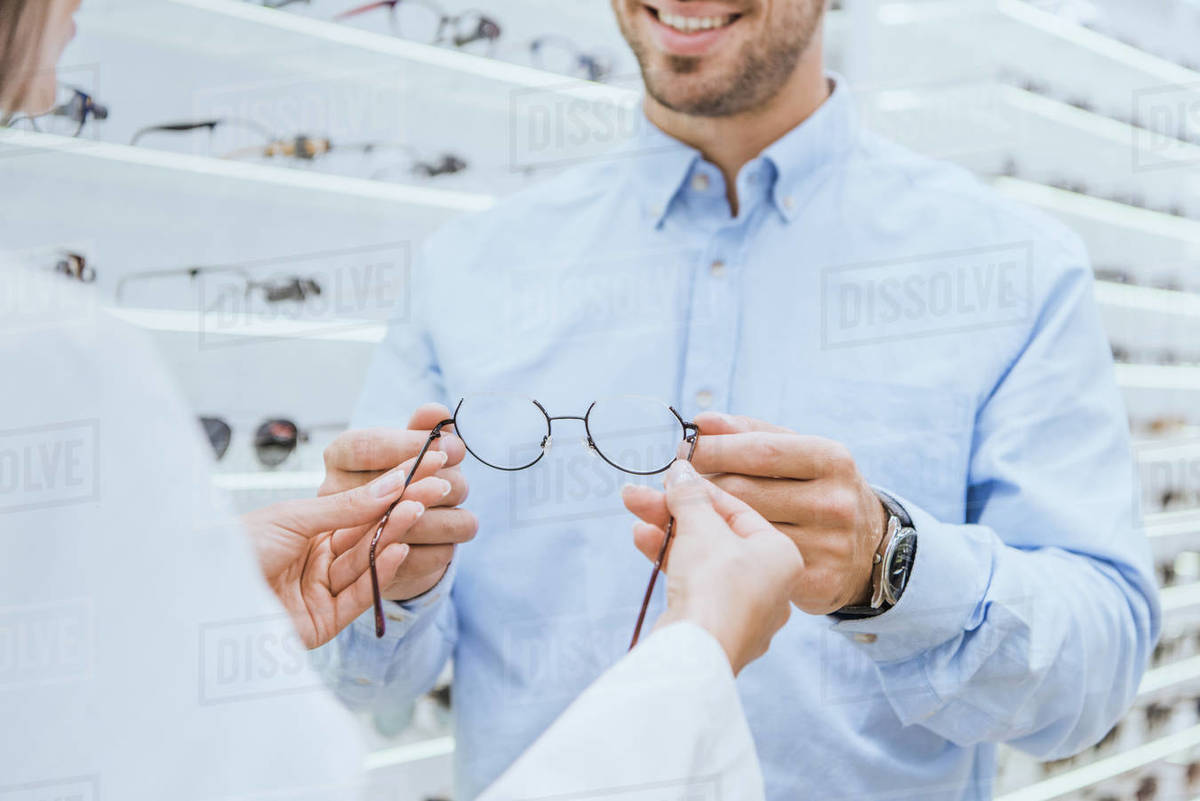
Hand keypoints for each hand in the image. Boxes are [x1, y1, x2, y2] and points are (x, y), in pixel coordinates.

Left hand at [242, 455, 452, 647]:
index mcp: (306, 533)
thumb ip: (347, 507)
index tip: (428, 466)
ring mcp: (320, 593)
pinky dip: (380, 572)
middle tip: (437, 487)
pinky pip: (359, 595)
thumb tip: (392, 483)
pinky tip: (399, 547)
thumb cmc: (234, 549)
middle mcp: (316, 563)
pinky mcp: (323, 624)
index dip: (394, 488)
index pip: (361, 509)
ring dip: (395, 534)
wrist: (198, 597)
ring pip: (368, 562)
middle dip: (403, 509)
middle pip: (369, 535)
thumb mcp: (292, 518)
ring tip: (419, 507)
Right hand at [319, 404, 476, 601]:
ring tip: (464, 518)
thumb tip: (438, 413)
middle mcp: (331, 494)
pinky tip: (450, 539)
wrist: (392, 534)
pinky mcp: (371, 571)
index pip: (368, 446)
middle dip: (437, 486)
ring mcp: (343, 535)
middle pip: (391, 489)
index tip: (451, 449)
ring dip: (447, 521)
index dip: (413, 447)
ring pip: (409, 527)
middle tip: (459, 485)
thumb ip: (423, 430)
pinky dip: (444, 547)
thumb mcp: (412, 450)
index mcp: (338, 456)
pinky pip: (421, 557)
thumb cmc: (405, 482)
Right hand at [622, 461, 802, 673]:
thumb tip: (681, 472)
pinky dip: (670, 562)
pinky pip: (694, 585)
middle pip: (716, 536)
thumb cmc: (714, 584)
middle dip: (673, 512)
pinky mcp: (716, 629)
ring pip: (702, 561)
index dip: (700, 490)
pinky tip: (642, 540)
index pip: (738, 511)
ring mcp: (743, 612)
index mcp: (782, 556)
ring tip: (633, 514)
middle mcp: (770, 585)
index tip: (672, 476)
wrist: (698, 651)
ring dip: (666, 534)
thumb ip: (690, 496)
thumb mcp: (700, 527)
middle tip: (639, 495)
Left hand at [626, 413, 887, 615]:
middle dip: (696, 486)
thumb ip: (750, 434)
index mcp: (831, 459)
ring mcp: (829, 544)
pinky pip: (750, 569)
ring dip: (693, 522)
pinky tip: (677, 547)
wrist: (868, 549)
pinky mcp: (818, 582)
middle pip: (744, 492)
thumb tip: (702, 421)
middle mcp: (834, 501)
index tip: (682, 451)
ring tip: (661, 510)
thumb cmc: (817, 489)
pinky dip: (707, 558)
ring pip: (741, 533)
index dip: (713, 451)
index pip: (759, 452)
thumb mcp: (798, 454)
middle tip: (668, 483)